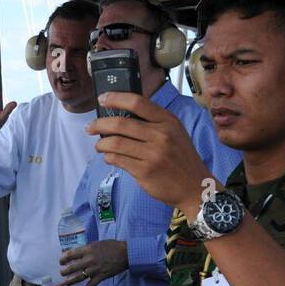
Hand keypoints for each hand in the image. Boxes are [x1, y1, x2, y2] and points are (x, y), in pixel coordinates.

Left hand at [60, 239, 128, 285]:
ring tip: (66, 282)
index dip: (63, 258)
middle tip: (62, 272)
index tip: (61, 261)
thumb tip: (77, 251)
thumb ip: (87, 248)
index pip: (70, 254)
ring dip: (70, 281)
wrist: (126, 253)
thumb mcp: (97, 243)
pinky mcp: (101, 277)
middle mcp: (89, 259)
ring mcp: (94, 269)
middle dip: (64, 271)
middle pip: (72, 267)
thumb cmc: (112, 246)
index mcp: (88, 249)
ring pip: (78, 277)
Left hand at [87, 93, 216, 217]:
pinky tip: (110, 157)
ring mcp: (153, 154)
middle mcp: (161, 135)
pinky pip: (118, 160)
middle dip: (99, 124)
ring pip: (115, 143)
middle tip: (90, 127)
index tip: (102, 99)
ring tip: (99, 145)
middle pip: (120, 124)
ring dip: (101, 144)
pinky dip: (109, 157)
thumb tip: (120, 114)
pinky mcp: (145, 171)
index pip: (137, 103)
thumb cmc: (180, 158)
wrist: (194, 187)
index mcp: (168, 121)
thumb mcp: (175, 132)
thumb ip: (153, 122)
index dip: (116, 98)